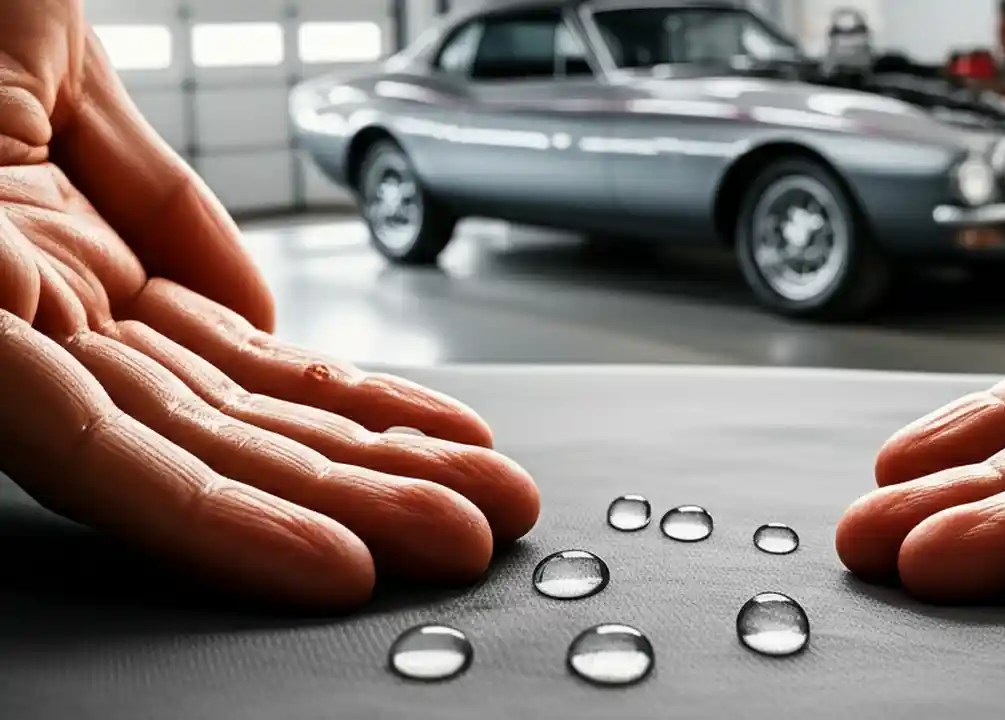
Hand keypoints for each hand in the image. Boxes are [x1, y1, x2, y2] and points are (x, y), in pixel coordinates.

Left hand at [0, 0, 537, 608]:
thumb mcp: (54, 65)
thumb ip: (161, 199)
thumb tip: (272, 321)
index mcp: (47, 258)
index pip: (236, 366)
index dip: (354, 416)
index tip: (446, 456)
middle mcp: (26, 321)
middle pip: (234, 427)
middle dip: (377, 481)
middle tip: (489, 526)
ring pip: (191, 459)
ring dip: (339, 511)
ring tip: (456, 542)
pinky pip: (91, 462)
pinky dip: (216, 523)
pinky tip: (323, 563)